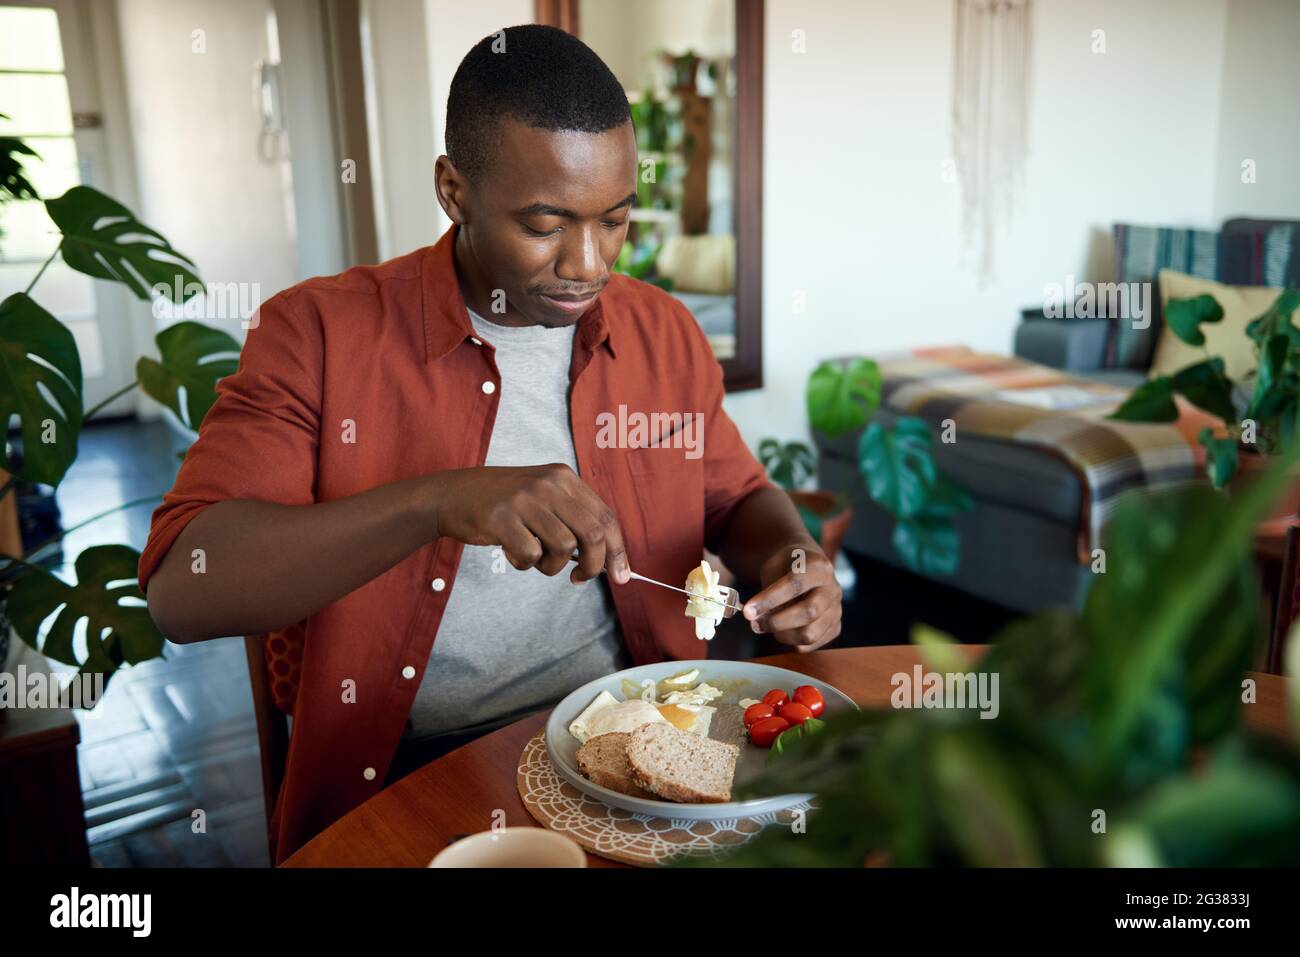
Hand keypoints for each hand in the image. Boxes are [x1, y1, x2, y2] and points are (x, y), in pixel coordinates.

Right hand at [427, 464, 629, 583]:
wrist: (452, 495)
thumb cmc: (504, 504)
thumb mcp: (542, 497)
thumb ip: (573, 519)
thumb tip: (608, 558)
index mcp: (563, 477)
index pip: (606, 516)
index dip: (617, 550)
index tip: (622, 575)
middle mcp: (548, 484)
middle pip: (593, 534)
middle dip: (594, 565)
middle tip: (580, 577)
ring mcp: (525, 499)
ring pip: (564, 547)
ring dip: (551, 566)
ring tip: (534, 558)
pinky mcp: (502, 517)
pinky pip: (531, 554)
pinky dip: (525, 564)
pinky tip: (512, 553)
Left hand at [742, 545, 841, 651]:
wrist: (806, 565)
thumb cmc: (786, 566)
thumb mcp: (773, 567)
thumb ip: (767, 591)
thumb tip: (758, 619)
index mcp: (818, 566)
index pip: (795, 584)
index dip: (769, 600)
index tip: (748, 611)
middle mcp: (832, 588)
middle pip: (809, 612)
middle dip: (776, 622)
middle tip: (754, 623)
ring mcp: (836, 609)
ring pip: (811, 633)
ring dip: (783, 635)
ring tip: (768, 626)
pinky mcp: (835, 626)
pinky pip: (813, 643)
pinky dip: (793, 641)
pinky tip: (783, 630)